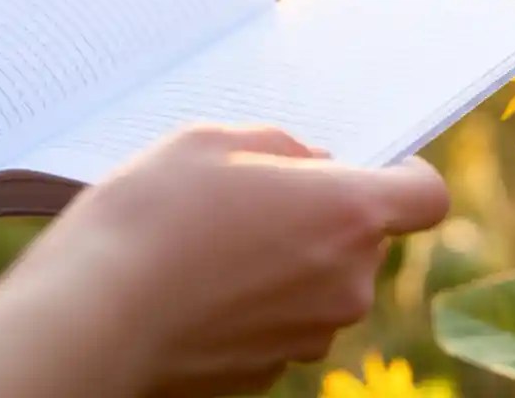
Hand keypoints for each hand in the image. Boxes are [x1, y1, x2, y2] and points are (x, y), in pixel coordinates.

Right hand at [0, 125, 449, 396]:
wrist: (87, 321)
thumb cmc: (149, 217)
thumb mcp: (211, 141)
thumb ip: (282, 148)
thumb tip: (312, 165)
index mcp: (348, 213)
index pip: (426, 196)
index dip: (403, 177)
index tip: (368, 167)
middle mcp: (347, 282)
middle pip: (364, 241)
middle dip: (322, 217)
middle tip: (254, 197)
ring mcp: (310, 335)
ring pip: (321, 285)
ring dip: (286, 263)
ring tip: (211, 244)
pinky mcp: (269, 372)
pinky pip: (281, 324)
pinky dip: (254, 306)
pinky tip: (197, 289)